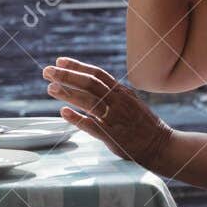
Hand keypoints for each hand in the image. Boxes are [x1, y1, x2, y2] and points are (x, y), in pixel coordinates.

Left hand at [43, 57, 173, 169]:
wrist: (160, 144)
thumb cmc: (142, 123)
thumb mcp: (130, 101)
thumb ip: (112, 92)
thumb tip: (89, 82)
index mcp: (122, 92)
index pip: (96, 74)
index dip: (77, 66)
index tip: (59, 61)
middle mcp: (118, 102)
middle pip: (89, 84)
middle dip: (67, 76)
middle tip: (47, 71)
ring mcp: (115, 119)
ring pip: (89, 102)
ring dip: (68, 93)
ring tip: (51, 88)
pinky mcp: (113, 136)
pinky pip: (92, 126)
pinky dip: (78, 118)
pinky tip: (64, 112)